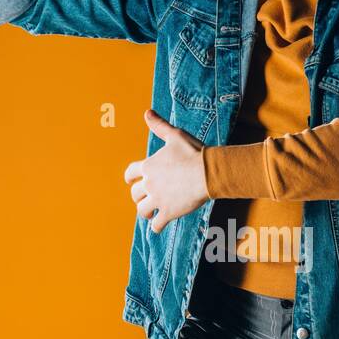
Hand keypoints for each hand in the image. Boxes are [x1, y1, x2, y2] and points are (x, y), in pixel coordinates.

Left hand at [124, 110, 208, 233]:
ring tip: (150, 214)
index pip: (130, 173)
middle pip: (135, 193)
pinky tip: (159, 225)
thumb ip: (159, 126)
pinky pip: (156, 224)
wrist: (209, 172)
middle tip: (144, 199)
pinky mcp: (169, 212)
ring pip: (142, 210)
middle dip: (138, 196)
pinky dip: (156, 226)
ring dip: (145, 212)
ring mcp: (158, 199)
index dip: (129, 177)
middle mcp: (150, 183)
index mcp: (148, 166)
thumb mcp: (175, 135)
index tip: (131, 181)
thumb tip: (147, 113)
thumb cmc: (193, 152)